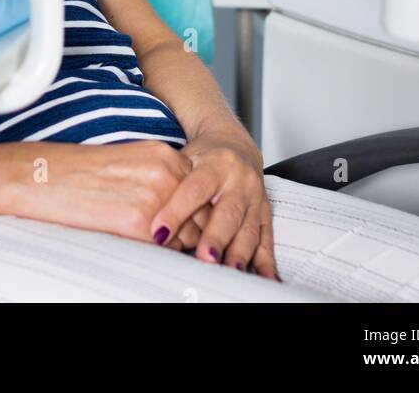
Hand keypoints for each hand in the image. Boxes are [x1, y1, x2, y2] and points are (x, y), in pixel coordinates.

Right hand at [12, 140, 211, 249]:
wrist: (46, 177)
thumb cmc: (81, 171)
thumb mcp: (128, 161)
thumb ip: (158, 177)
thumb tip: (179, 209)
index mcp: (163, 154)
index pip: (200, 190)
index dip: (196, 211)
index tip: (190, 224)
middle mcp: (167, 172)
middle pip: (202, 212)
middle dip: (195, 229)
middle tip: (183, 243)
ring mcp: (158, 197)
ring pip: (191, 234)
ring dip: (182, 244)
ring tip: (162, 247)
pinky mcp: (142, 223)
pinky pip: (170, 248)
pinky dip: (165, 254)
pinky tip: (145, 249)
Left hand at [147, 130, 280, 279]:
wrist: (234, 143)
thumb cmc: (203, 155)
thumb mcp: (184, 158)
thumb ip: (172, 184)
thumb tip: (152, 220)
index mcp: (215, 164)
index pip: (194, 189)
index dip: (176, 211)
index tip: (160, 232)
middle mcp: (239, 180)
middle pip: (227, 212)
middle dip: (215, 237)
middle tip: (203, 257)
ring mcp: (255, 197)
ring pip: (249, 228)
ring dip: (239, 251)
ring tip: (229, 269)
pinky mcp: (265, 212)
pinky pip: (267, 238)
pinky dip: (266, 260)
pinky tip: (264, 275)